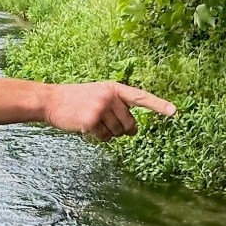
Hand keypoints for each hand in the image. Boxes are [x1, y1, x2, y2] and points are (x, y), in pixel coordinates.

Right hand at [43, 81, 175, 140]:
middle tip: (106, 123)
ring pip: (117, 133)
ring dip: (107, 133)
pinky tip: (86, 128)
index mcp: (114, 88)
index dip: (159, 105)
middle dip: (122, 129)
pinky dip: (97, 137)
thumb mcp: (99, 95)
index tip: (174, 112)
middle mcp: (110, 96)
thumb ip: (117, 107)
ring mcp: (101, 108)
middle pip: (130, 123)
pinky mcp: (91, 121)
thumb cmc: (77, 100)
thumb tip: (133, 130)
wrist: (51, 100)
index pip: (141, 97)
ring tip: (92, 122)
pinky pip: (104, 138)